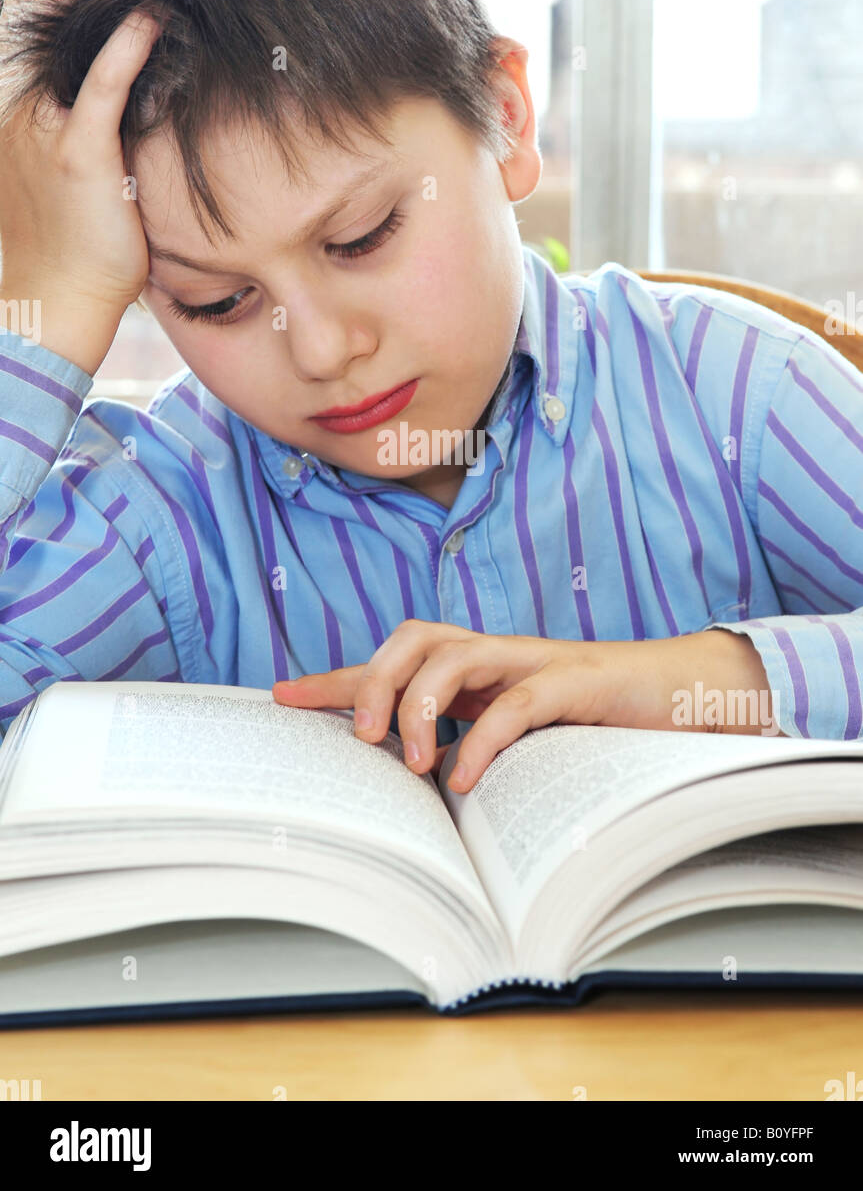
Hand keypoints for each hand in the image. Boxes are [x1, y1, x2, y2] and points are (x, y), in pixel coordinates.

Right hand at [0, 0, 164, 314]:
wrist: (57, 296)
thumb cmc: (70, 235)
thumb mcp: (64, 161)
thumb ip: (76, 113)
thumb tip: (119, 74)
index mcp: (8, 103)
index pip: (21, 17)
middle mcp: (12, 105)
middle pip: (29, 9)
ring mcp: (39, 129)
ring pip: (59, 37)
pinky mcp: (76, 156)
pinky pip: (98, 89)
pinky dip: (122, 50)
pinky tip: (148, 21)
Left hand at [271, 620, 776, 792]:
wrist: (680, 695)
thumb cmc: (592, 719)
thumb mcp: (517, 732)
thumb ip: (470, 742)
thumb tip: (415, 785)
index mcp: (477, 665)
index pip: (393, 659)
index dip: (337, 677)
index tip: (281, 696)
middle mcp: (497, 653)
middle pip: (414, 637)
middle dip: (374, 682)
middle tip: (360, 740)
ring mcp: (536, 662)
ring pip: (457, 656)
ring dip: (422, 707)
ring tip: (415, 764)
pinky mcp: (577, 684)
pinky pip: (520, 702)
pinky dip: (485, 740)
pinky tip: (464, 779)